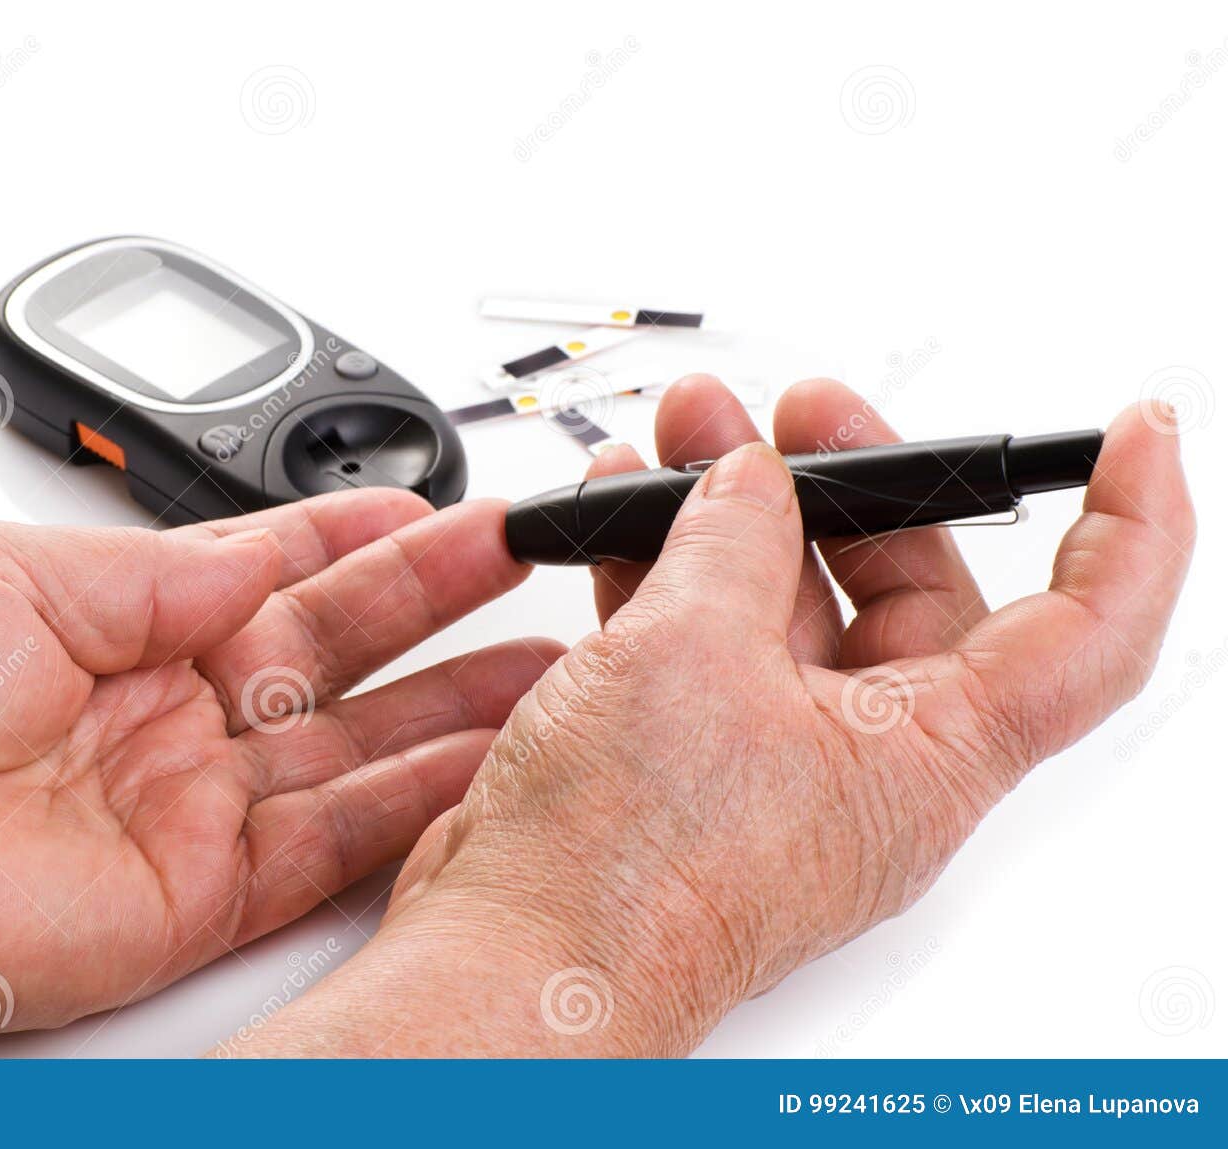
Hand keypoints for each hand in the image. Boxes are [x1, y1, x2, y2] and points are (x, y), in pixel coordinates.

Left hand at [0, 491, 559, 1054]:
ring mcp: (193, 806)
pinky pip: (334, 845)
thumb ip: (163, 571)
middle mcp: (169, 715)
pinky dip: (414, 805)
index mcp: (121, 624)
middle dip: (439, 604)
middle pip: (338, 653)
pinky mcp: (205, 895)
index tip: (443, 505)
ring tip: (551, 669)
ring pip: (359, 752)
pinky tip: (483, 762)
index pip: (274, 572)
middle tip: (529, 560)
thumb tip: (263, 550)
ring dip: (455, 712)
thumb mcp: (17, 571)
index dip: (361, 538)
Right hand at [237, 376, 1194, 1056]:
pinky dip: (672, 571)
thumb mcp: (692, 651)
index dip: (1129, 526)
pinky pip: (709, 642)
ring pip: (790, 607)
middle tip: (797, 413)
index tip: (1134, 438)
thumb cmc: (629, 868)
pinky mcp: (695, 761)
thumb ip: (735, 539)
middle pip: (912, 590)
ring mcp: (777, 761)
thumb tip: (748, 480)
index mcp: (929, 755)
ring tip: (683, 442)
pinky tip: (625, 518)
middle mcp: (869, 763)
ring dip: (739, 517)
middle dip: (854, 483)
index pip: (1088, 633)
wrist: (524, 956)